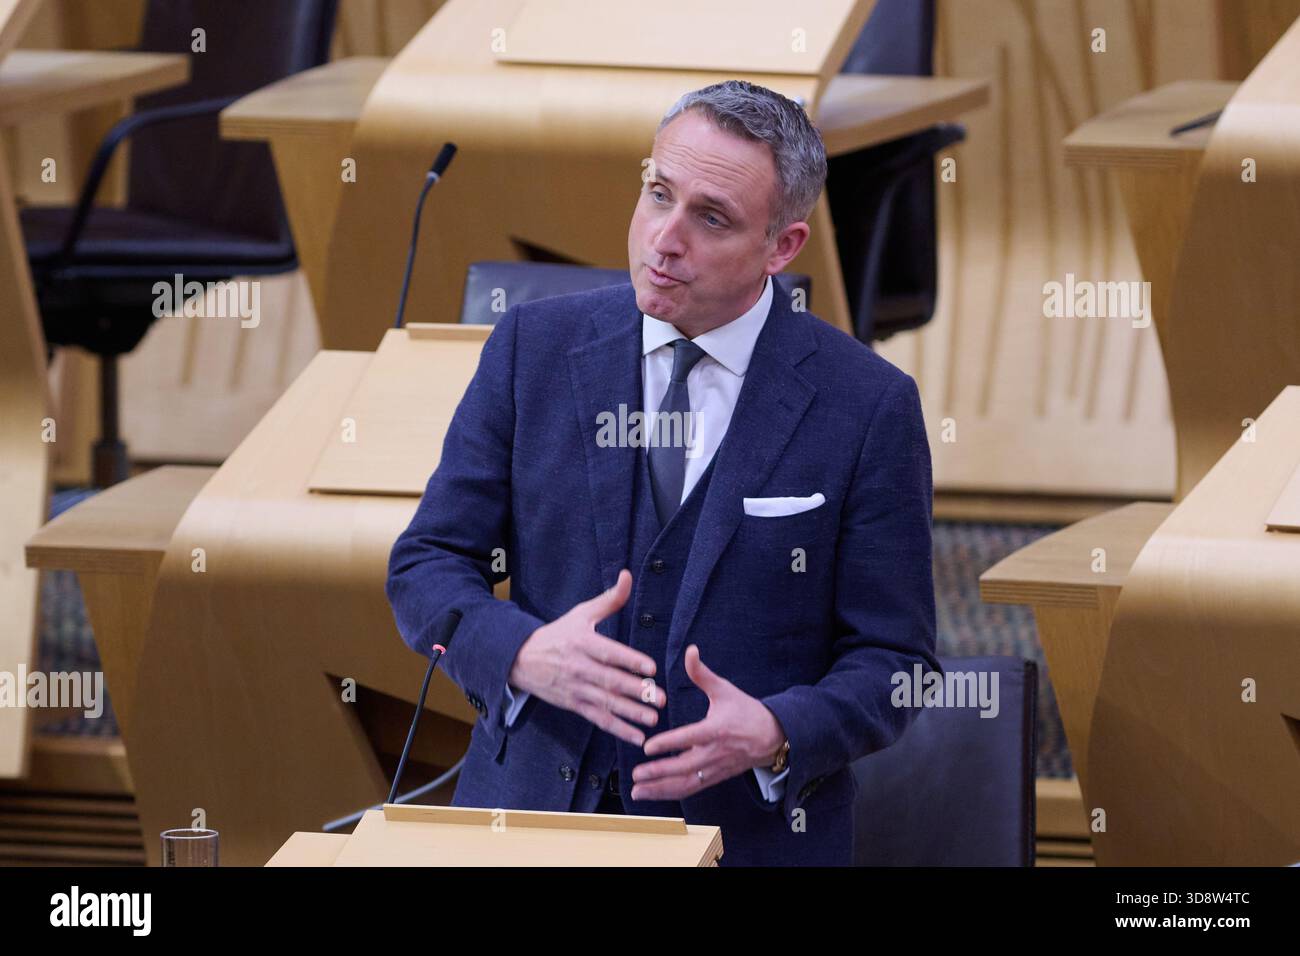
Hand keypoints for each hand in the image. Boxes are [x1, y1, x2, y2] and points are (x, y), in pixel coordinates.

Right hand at [508, 570, 664, 745]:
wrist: (521, 659)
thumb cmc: (558, 633)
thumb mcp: (581, 614)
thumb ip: (609, 600)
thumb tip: (627, 576)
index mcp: (583, 642)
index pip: (609, 653)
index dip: (630, 660)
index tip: (650, 668)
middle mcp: (579, 667)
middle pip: (610, 681)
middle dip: (636, 691)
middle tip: (659, 699)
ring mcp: (576, 688)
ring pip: (606, 703)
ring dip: (630, 714)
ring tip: (653, 720)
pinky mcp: (574, 705)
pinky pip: (598, 719)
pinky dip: (617, 729)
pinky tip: (637, 737)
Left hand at [632, 644, 785, 800]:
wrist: (774, 736)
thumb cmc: (746, 710)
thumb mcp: (725, 689)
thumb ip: (702, 673)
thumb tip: (690, 650)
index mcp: (716, 729)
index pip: (689, 738)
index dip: (668, 744)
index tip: (647, 747)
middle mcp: (715, 752)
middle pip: (684, 767)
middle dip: (658, 772)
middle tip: (635, 774)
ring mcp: (715, 768)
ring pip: (686, 783)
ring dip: (660, 789)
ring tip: (637, 791)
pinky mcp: (716, 777)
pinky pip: (691, 788)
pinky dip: (671, 793)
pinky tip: (653, 793)